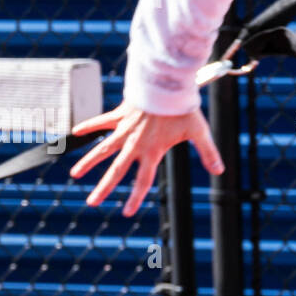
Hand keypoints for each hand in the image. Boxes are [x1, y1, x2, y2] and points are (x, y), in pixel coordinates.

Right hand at [69, 101, 223, 216]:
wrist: (167, 84)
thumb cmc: (183, 108)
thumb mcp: (199, 132)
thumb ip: (208, 153)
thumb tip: (220, 170)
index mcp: (152, 151)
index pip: (142, 181)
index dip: (135, 198)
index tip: (126, 212)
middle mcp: (134, 144)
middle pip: (116, 170)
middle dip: (103, 188)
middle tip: (92, 202)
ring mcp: (124, 129)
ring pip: (102, 149)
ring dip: (88, 161)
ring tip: (75, 174)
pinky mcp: (120, 115)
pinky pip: (101, 121)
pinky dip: (89, 126)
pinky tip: (75, 132)